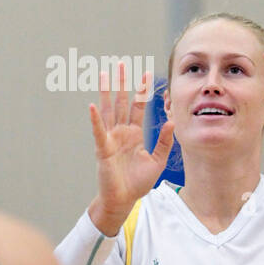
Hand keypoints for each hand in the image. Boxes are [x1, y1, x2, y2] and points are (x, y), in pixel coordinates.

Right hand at [88, 63, 173, 231]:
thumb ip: (164, 141)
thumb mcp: (157, 160)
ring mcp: (111, 139)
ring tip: (104, 74)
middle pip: (122, 102)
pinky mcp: (103, 149)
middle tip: (122, 64)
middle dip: (123, 83)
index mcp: (135, 134)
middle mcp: (122, 132)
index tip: (147, 74)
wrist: (124, 200)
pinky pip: (99, 131)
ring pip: (108, 110)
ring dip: (106, 92)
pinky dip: (95, 119)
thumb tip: (171, 121)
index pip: (140, 107)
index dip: (143, 91)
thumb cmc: (138, 183)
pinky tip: (92, 106)